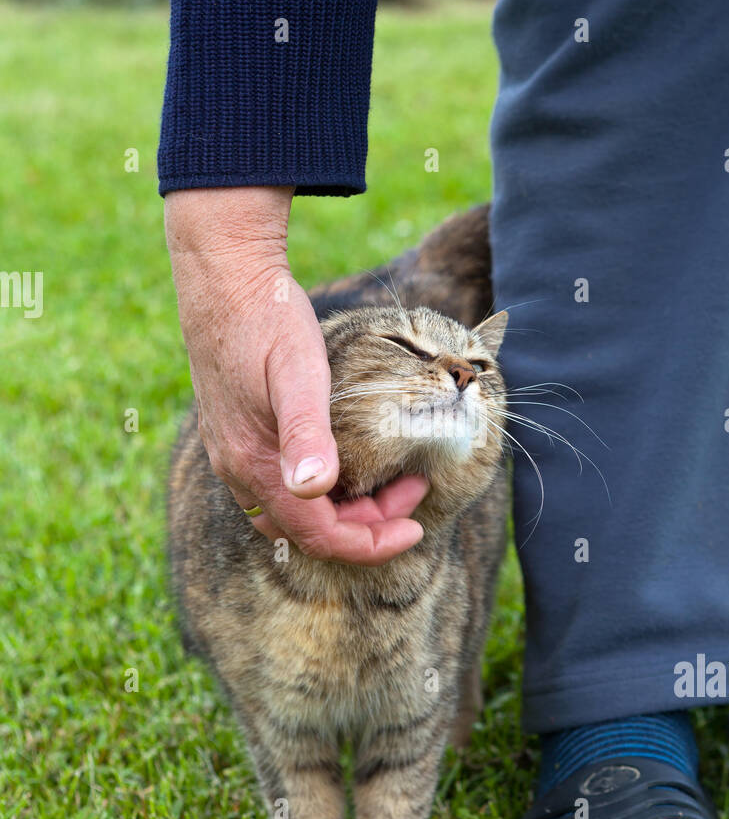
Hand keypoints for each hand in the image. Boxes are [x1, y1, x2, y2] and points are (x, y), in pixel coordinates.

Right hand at [164, 186, 427, 562]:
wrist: (223, 274)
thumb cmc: (269, 320)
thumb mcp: (298, 373)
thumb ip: (305, 434)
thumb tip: (312, 490)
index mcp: (254, 464)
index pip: (319, 535)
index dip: (370, 544)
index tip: (415, 529)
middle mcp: (237, 468)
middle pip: (305, 532)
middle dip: (364, 526)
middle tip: (412, 491)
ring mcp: (231, 452)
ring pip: (289, 513)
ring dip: (343, 511)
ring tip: (389, 482)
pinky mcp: (234, 433)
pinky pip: (276, 487)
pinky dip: (319, 493)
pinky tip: (346, 464)